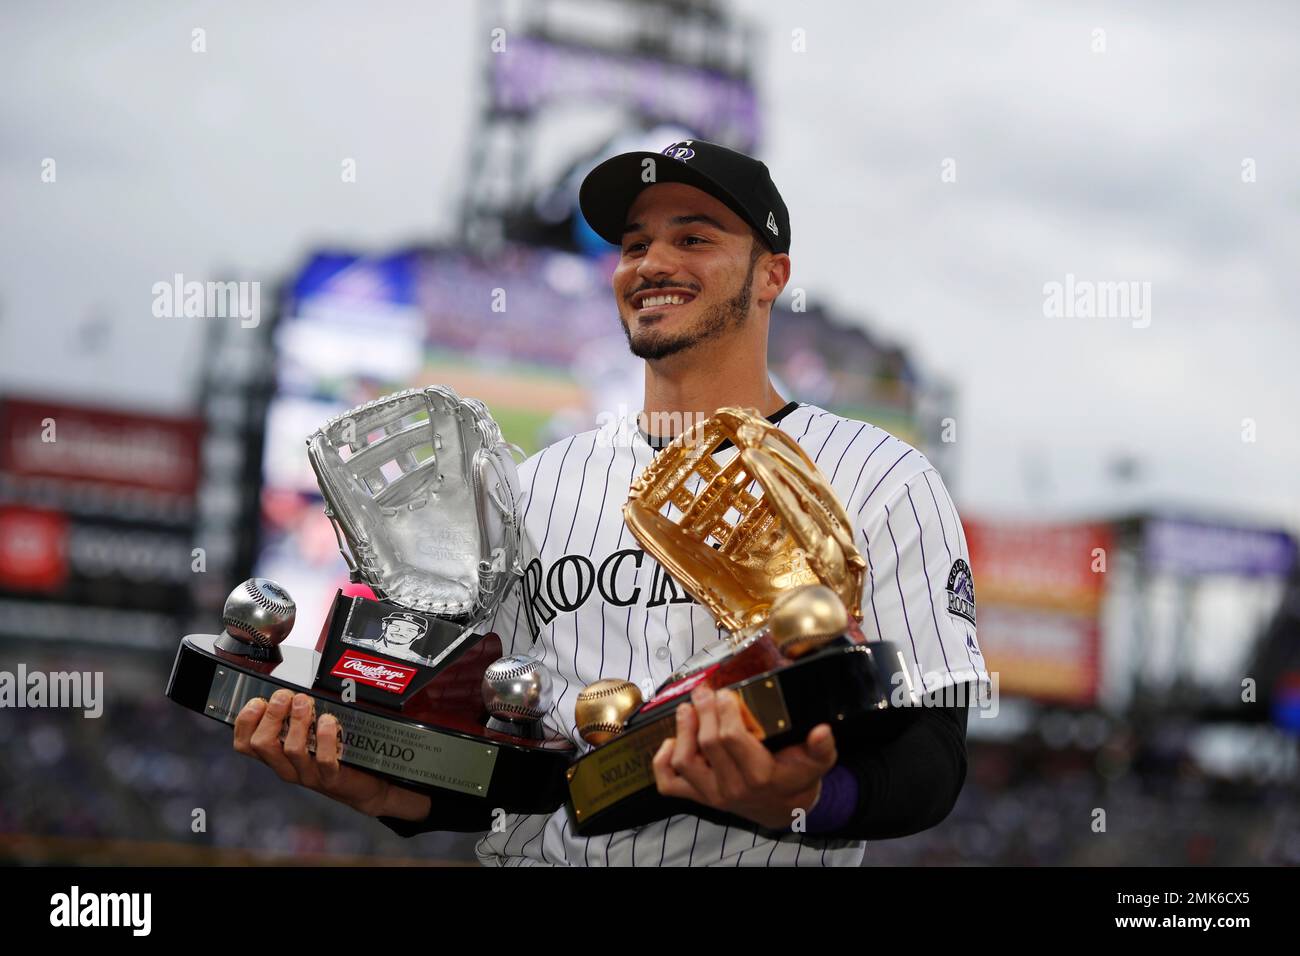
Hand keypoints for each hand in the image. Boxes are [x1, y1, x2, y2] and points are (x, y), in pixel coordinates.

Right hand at [233, 689, 429, 821]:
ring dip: (298, 721)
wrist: (363, 786)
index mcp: (276, 756)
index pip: (244, 744)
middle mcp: (287, 767)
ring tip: (305, 703)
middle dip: (271, 715)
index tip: (260, 701)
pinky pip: (324, 760)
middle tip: (285, 696)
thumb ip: (295, 718)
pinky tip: (328, 721)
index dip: (245, 721)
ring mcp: (308, 775)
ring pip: (292, 749)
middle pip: (261, 744)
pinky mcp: (331, 778)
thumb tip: (289, 690)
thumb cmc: (333, 755)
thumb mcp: (308, 737)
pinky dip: (325, 737)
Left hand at [651, 684, 837, 830]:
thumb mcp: (818, 763)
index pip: (732, 738)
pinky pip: (669, 784)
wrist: (785, 809)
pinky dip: (662, 761)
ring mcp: (712, 795)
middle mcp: (733, 787)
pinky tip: (671, 741)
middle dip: (704, 711)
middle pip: (708, 744)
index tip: (726, 693)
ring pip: (684, 762)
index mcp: (760, 775)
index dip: (724, 710)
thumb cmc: (797, 779)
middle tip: (706, 691)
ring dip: (682, 730)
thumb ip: (821, 747)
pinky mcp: (698, 798)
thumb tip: (822, 731)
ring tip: (687, 709)